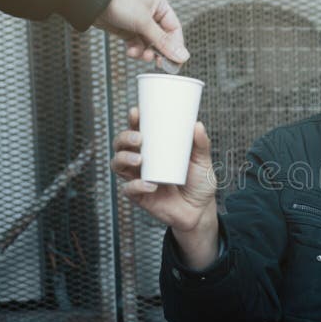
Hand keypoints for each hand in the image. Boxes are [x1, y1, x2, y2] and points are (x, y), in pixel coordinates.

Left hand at [94, 0, 189, 68]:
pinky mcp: (125, 28)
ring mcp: (137, 21)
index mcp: (159, 4)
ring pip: (148, 42)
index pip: (174, 28)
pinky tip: (132, 51)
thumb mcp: (145, 22)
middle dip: (159, 51)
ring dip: (146, 52)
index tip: (176, 59)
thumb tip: (182, 55)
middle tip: (160, 62)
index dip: (176, 45)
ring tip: (144, 56)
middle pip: (161, 37)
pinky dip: (135, 50)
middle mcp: (149, 12)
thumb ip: (164, 41)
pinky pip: (136, 43)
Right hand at [109, 106, 216, 232]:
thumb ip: (201, 144)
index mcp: (154, 149)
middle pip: (121, 145)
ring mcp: (138, 178)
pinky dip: (136, 186)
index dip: (132, 120)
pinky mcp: (140, 196)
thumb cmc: (199, 182)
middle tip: (139, 138)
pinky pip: (129, 189)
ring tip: (139, 159)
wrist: (200, 209)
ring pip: (118, 164)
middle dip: (124, 138)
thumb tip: (197, 125)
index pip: (137, 130)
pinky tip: (149, 185)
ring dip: (124, 158)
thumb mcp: (202, 160)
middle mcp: (142, 161)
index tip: (136, 112)